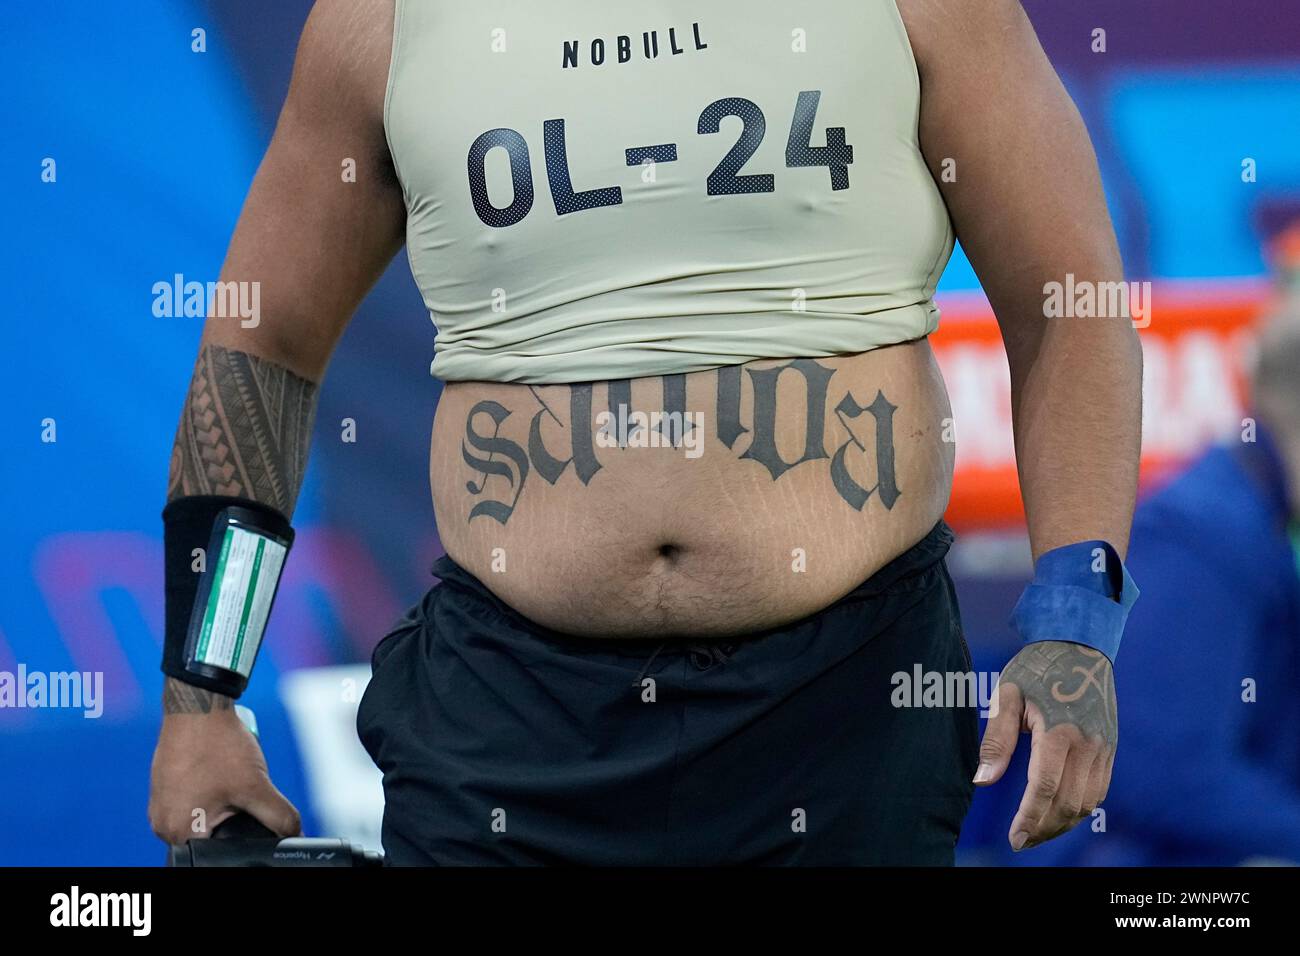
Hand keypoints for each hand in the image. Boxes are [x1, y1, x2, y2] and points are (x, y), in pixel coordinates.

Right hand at [148, 678, 301, 844]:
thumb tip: (295, 835)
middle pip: (210, 839)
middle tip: (237, 793)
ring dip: (223, 809)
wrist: (199, 707)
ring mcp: (161, 808)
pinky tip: (219, 777)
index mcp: (177, 832)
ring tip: (227, 781)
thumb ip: (278, 816)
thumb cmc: (218, 744)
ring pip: (204, 821)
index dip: (240, 841)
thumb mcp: (255, 786)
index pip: (217, 854)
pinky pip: (194, 805)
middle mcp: (162, 826)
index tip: (246, 817)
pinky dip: (212, 797)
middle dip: (232, 823)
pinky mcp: (165, 791)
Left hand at [974, 641, 1116, 850]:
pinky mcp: (1110, 748)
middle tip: (1022, 840)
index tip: (1014, 838)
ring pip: (1087, 802)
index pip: (1045, 789)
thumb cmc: (1035, 669)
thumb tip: (983, 781)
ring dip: (1063, 823)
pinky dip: (1080, 808)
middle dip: (1045, 828)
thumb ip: (997, 742)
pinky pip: (1099, 790)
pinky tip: (1059, 812)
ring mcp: (1103, 747)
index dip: (1029, 818)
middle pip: (1069, 803)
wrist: (1079, 645)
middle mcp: (1087, 744)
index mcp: (1058, 731)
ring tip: (1037, 831)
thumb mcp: (1007, 696)